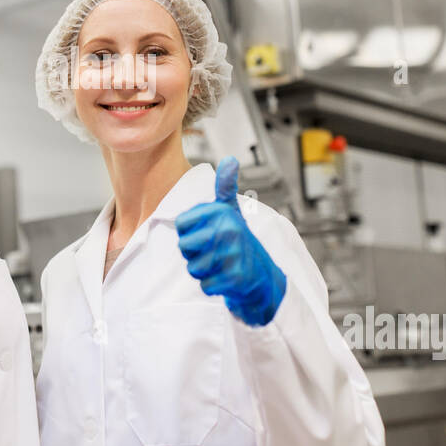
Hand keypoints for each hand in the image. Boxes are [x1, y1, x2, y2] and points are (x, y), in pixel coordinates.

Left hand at [175, 157, 285, 325]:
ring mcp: (234, 254)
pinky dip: (213, 286)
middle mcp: (229, 229)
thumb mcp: (232, 212)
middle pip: (184, 247)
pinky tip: (227, 279)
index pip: (182, 224)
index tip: (207, 234)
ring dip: (204, 271)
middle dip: (194, 254)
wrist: (264, 277)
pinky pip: (205, 285)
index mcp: (222, 212)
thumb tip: (230, 159)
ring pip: (193, 268)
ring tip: (221, 264)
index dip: (189, 233)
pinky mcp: (236, 278)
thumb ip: (226, 187)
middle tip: (213, 252)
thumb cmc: (240, 242)